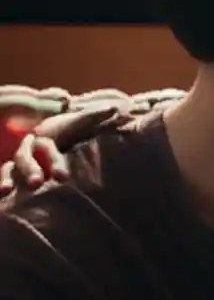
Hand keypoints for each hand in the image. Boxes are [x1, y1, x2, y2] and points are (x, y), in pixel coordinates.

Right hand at [0, 107, 125, 193]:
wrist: (49, 132)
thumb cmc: (67, 130)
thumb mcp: (79, 124)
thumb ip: (95, 117)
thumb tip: (115, 108)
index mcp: (44, 137)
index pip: (47, 149)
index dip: (54, 162)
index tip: (63, 178)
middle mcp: (27, 148)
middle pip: (25, 158)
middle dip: (30, 171)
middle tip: (37, 184)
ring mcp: (16, 159)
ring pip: (7, 168)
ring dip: (5, 179)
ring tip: (4, 191)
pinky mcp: (10, 171)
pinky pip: (1, 176)